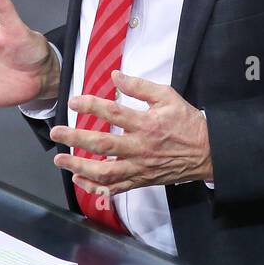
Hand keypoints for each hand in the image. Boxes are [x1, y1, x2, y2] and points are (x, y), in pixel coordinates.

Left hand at [49, 71, 212, 196]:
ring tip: (61, 161)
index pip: (113, 114)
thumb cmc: (186, 122)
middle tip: (56, 133)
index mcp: (146, 124)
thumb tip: (115, 76)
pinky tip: (79, 180)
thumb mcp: (167, 96)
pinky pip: (115, 189)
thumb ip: (140, 86)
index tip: (73, 101)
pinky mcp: (141, 181)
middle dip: (75, 139)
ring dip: (79, 168)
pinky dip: (95, 188)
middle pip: (102, 145)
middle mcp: (140, 148)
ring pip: (105, 173)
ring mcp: (139, 168)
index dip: (91, 106)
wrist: (207, 152)